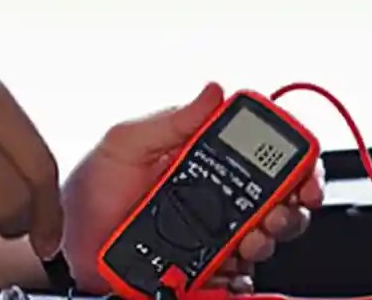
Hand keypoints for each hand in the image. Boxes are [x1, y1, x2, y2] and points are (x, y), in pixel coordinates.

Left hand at [61, 83, 324, 294]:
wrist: (67, 244)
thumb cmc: (92, 188)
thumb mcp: (127, 142)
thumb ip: (172, 121)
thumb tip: (214, 91)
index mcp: (205, 160)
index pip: (266, 156)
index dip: (296, 161)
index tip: (303, 171)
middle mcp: (217, 198)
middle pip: (280, 200)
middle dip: (293, 206)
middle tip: (279, 210)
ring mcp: (213, 236)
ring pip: (266, 239)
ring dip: (269, 239)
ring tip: (248, 239)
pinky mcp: (205, 272)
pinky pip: (240, 280)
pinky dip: (243, 278)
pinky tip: (228, 271)